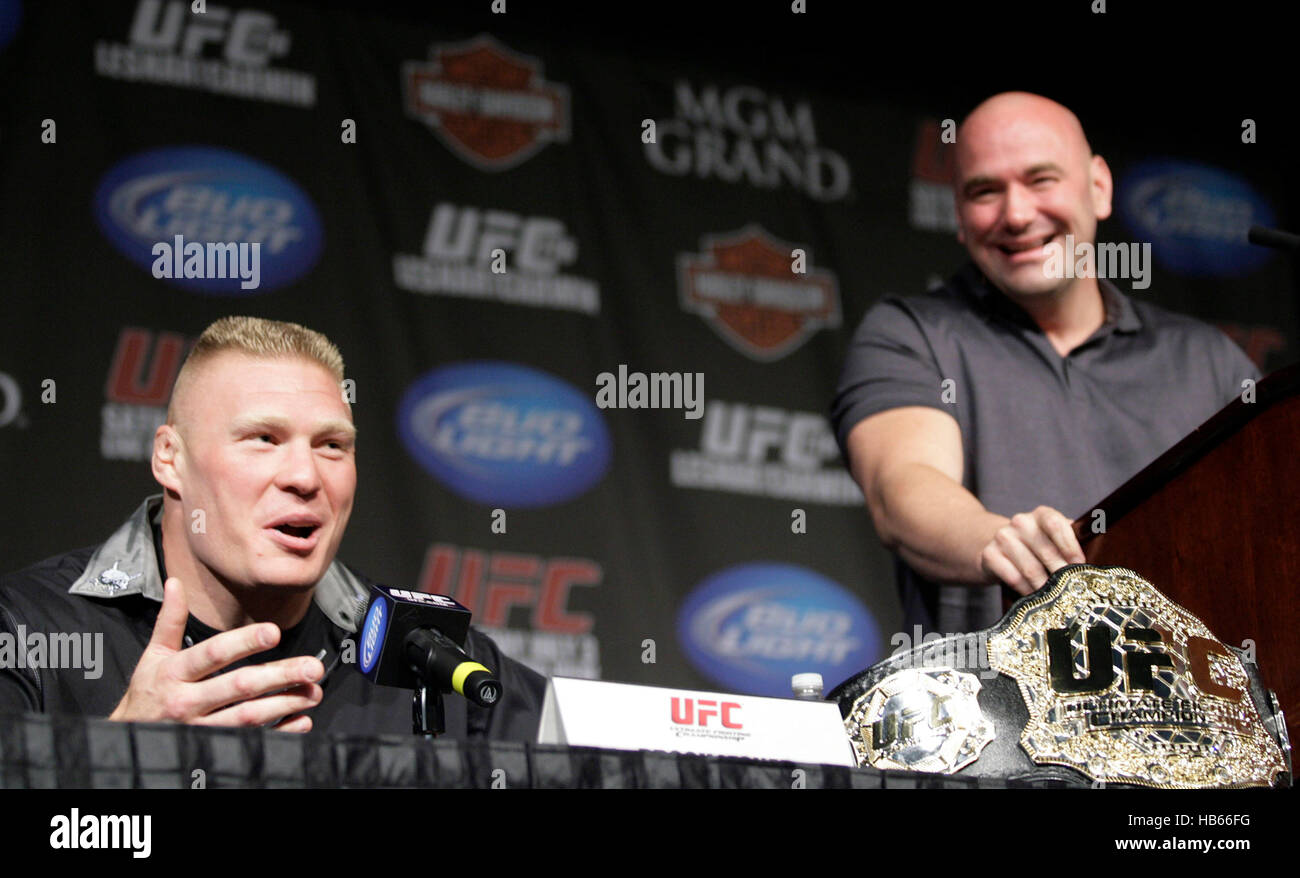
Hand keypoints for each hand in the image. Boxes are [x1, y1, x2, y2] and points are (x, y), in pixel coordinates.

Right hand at [109, 577, 323, 731]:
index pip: (213, 654)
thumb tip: (176, 583)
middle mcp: (188, 702)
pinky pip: (251, 740)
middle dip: (278, 676)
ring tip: (313, 692)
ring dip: (285, 704)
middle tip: (311, 667)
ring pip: (248, 717)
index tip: (274, 632)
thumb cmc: (147, 694)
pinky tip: (300, 722)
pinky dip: (279, 732)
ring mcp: (201, 728)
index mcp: (174, 673)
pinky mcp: (212, 746)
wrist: (129, 738)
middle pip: (239, 687)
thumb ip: (169, 621)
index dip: (244, 643)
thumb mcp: (153, 656)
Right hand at [979, 506, 1085, 594]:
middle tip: (1072, 590)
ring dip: (1045, 588)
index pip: (1056, 525)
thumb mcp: (1052, 539)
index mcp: (1041, 514)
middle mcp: (1021, 522)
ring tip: (1056, 599)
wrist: (996, 547)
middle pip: (1046, 551)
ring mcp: (1003, 537)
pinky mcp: (990, 555)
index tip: (1081, 566)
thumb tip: (1097, 559)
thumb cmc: (1036, 546)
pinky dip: (1027, 591)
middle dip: (1061, 574)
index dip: (1070, 546)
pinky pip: (1014, 578)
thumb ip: (1071, 543)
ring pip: (1031, 569)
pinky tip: (1035, 598)